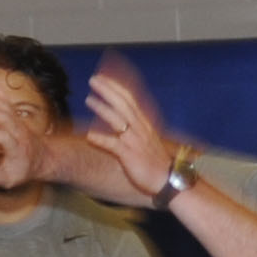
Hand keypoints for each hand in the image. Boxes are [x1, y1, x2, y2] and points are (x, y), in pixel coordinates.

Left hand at [72, 72, 178, 205]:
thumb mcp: (146, 138)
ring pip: (118, 120)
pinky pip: (114, 146)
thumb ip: (134, 125)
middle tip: (93, 80)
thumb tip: (121, 117)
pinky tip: (89, 135)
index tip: (103, 77)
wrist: (167, 179)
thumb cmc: (154, 160)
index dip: (116, 88)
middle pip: (123, 104)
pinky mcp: (130, 156)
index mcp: (143, 123)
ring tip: (89, 99)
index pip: (130, 100)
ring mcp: (135, 141)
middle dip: (108, 91)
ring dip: (103, 109)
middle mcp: (140, 129)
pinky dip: (102, 139)